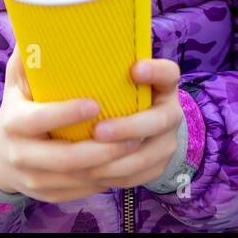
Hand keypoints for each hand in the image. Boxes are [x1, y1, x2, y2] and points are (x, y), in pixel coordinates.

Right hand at [0, 44, 139, 203]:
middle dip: (103, 149)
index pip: (37, 120)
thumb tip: (47, 9)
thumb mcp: (19, 78)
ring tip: (139, 147)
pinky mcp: (49, 195)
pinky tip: (129, 164)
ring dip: (112, 166)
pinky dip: (108, 179)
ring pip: (78, 179)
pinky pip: (83, 191)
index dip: (66, 114)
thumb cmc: (20, 105)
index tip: (95, 103)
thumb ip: (32, 51)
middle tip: (134, 133)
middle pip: (65, 159)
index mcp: (13, 122)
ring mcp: (34, 179)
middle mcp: (20, 155)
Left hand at [86, 59, 183, 188]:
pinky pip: (138, 177)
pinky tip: (90, 175)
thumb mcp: (121, 83)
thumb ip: (107, 75)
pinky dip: (113, 177)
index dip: (155, 71)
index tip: (135, 68)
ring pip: (146, 155)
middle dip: (128, 127)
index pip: (169, 73)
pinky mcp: (159, 166)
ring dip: (116, 161)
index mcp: (165, 85)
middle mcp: (172, 112)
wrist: (147, 131)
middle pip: (159, 121)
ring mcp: (168, 142)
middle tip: (98, 131)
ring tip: (86, 162)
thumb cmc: (123, 99)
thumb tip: (66, 60)